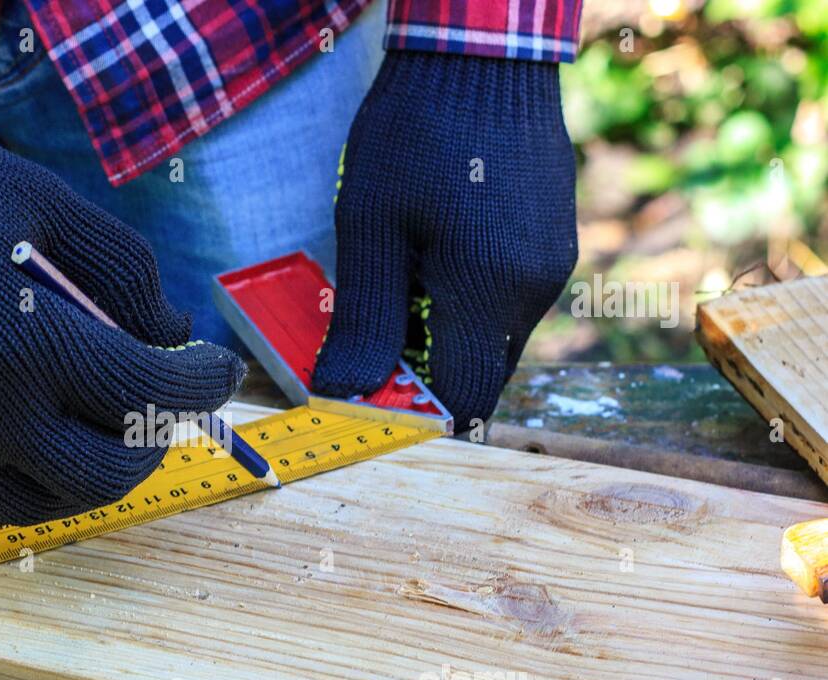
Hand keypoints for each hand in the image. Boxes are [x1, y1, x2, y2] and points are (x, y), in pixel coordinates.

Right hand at [0, 84, 243, 527]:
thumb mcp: (47, 204)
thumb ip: (127, 273)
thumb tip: (173, 334)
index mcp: (30, 345)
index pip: (151, 395)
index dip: (203, 385)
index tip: (217, 370)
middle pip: (105, 476)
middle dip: (150, 445)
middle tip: (157, 414)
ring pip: (40, 507)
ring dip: (85, 476)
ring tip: (95, 436)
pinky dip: (14, 494)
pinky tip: (26, 458)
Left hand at [313, 51, 577, 429]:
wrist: (480, 51)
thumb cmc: (414, 132)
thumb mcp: (369, 230)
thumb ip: (362, 320)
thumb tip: (343, 393)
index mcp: (489, 292)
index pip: (460, 398)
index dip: (412, 412)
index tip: (366, 396)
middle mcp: (534, 289)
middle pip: (479, 374)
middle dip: (424, 375)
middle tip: (370, 339)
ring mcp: (551, 264)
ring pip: (493, 339)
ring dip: (444, 337)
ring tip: (398, 282)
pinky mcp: (553, 242)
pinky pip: (509, 301)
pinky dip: (468, 304)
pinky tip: (430, 259)